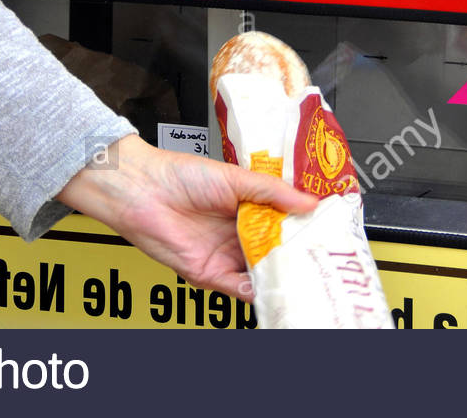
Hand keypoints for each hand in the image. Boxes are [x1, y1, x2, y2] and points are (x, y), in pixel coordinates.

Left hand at [58, 135, 317, 299]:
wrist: (140, 189)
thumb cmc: (179, 174)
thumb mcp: (235, 177)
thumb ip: (273, 192)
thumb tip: (310, 202)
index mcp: (246, 207)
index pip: (282, 223)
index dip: (302, 229)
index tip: (326, 233)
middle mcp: (236, 232)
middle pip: (273, 251)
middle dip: (295, 256)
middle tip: (322, 259)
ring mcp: (223, 254)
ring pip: (259, 272)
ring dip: (279, 276)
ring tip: (306, 276)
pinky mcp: (208, 273)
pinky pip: (237, 288)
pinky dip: (255, 291)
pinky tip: (273, 287)